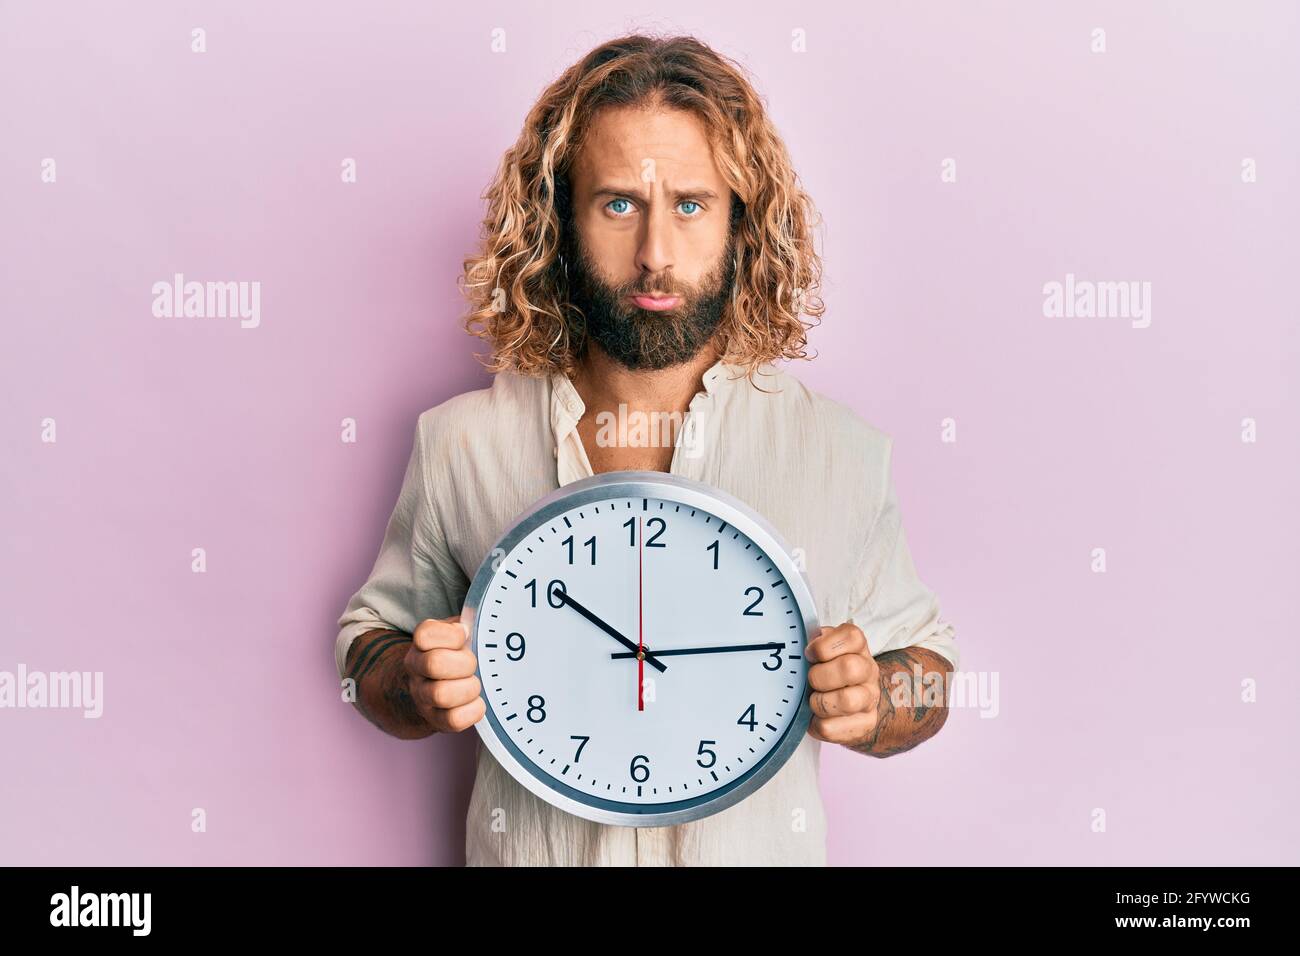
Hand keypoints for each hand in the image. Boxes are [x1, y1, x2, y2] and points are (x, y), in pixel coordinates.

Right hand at [404, 615, 485, 732]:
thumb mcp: (457, 631)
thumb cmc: (454, 653)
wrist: (433, 684)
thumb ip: (470, 622)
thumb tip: (488, 623)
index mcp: (422, 642)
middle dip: (464, 663)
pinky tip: (477, 701)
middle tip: (474, 664)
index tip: (465, 635)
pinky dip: (473, 710)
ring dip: (468, 688)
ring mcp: (422, 696)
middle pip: (434, 663)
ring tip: (475, 684)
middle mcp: (416, 668)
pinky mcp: (435, 720)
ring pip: (441, 695)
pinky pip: (453, 720)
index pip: (425, 634)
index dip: (452, 635)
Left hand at [804, 622, 881, 745]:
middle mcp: (868, 670)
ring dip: (819, 702)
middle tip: (810, 681)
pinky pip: (832, 728)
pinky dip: (816, 724)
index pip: (851, 636)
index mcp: (857, 646)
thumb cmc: (823, 670)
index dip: (823, 646)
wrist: (842, 702)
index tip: (809, 654)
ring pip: (846, 701)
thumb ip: (810, 642)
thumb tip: (791, 643)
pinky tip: (816, 717)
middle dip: (819, 676)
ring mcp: (869, 698)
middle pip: (850, 668)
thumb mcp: (818, 650)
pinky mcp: (866, 723)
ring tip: (813, 701)